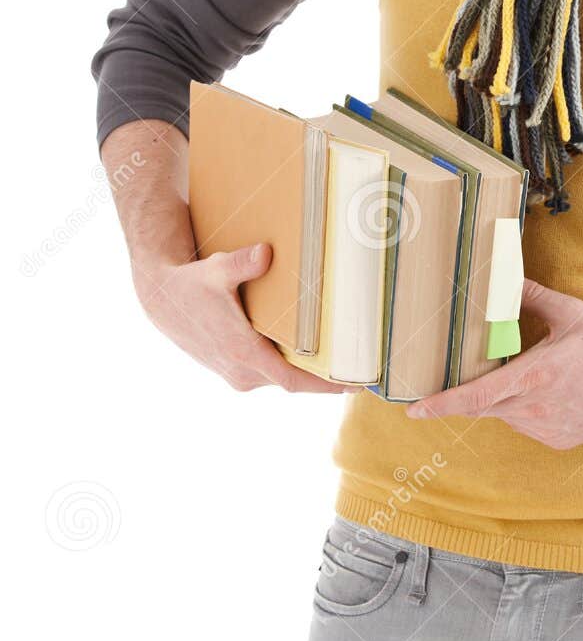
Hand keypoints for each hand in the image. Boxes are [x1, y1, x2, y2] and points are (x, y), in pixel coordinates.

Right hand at [134, 241, 345, 393]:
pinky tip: (310, 354)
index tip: (356, 384)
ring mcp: (238, 374)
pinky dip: (291, 366)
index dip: (326, 386)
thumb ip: (243, 263)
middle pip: (295, 381)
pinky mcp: (235, 370)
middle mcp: (241, 371)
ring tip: (342, 359)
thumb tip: (265, 254)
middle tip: (361, 365)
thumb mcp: (217, 270)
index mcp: (242, 352)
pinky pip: (271, 373)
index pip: (294, 380)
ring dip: (308, 371)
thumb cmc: (194, 284)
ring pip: (282, 377)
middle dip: (326, 377)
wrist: (163, 300)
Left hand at [405, 277, 582, 447]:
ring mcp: (547, 429)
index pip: (475, 396)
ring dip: (503, 396)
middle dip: (469, 392)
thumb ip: (530, 296)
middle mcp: (536, 409)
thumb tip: (502, 277)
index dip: (441, 404)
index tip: (415, 409)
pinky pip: (526, 425)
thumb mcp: (571, 313)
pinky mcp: (559, 441)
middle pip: (483, 406)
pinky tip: (551, 390)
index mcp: (535, 377)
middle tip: (467, 371)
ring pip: (505, 415)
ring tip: (534, 371)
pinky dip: (525, 408)